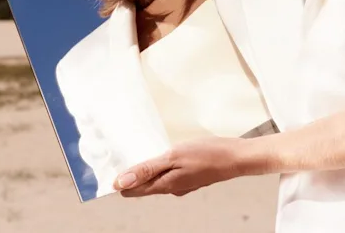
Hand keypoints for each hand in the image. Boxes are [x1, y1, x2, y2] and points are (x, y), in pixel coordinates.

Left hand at [113, 136, 263, 196]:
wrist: (236, 157)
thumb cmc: (206, 154)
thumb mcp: (173, 157)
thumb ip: (146, 169)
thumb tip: (121, 182)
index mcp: (163, 185)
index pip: (132, 190)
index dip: (119, 181)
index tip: (107, 169)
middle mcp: (171, 188)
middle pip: (142, 186)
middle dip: (129, 175)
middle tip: (116, 158)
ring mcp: (182, 183)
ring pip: (156, 179)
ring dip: (144, 169)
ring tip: (134, 155)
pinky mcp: (190, 176)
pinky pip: (168, 174)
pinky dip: (159, 166)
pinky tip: (161, 156)